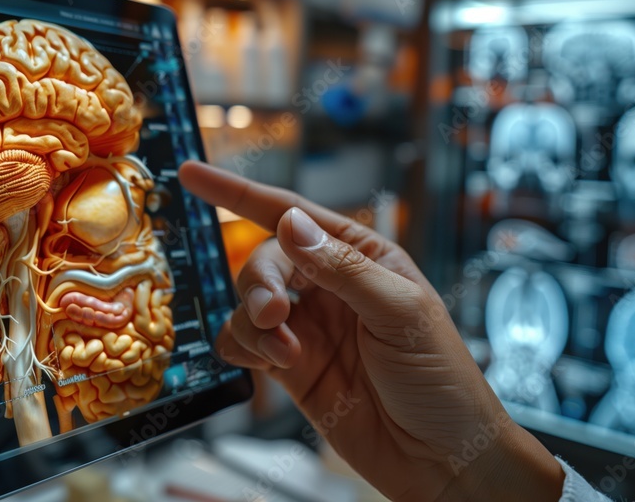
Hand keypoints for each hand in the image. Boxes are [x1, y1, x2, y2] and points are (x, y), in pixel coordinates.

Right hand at [179, 161, 563, 501]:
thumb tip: (292, 225)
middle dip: (259, 283)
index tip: (192, 174)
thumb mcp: (402, 314)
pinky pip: (245, 345)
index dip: (238, 192)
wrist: (440, 459)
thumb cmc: (442, 380)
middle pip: (264, 261)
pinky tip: (274, 365)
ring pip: (248, 304)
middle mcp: (329, 287)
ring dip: (255, 324)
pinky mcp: (292, 368)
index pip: (292, 214)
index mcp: (362, 257)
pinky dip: (246, 350)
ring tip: (285, 353)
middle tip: (273, 315)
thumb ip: (343, 269)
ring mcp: (308, 327)